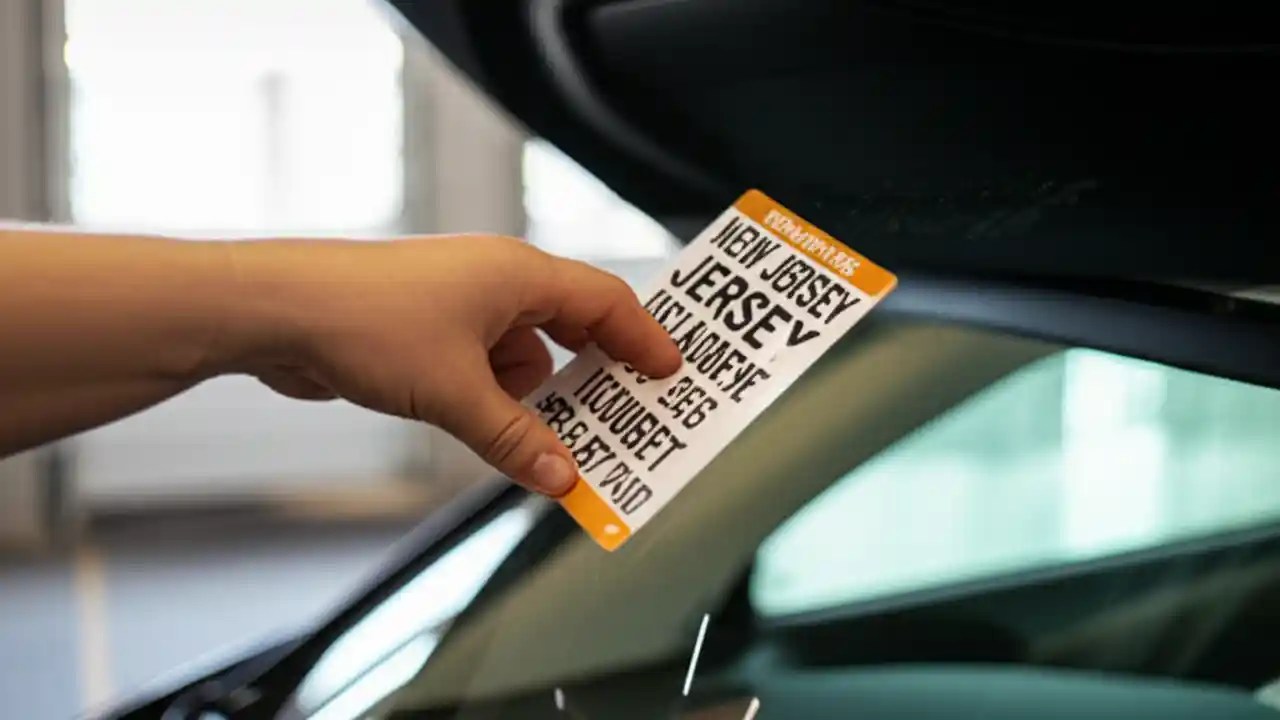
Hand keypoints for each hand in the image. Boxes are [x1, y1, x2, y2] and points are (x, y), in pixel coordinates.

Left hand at [215, 235, 681, 495]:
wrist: (275, 311)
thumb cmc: (368, 324)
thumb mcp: (455, 392)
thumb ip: (515, 438)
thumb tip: (563, 479)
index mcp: (518, 275)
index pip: (605, 302)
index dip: (643, 339)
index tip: (670, 375)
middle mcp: (495, 283)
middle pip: (570, 328)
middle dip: (593, 378)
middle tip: (622, 422)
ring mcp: (459, 306)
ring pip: (524, 356)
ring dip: (536, 400)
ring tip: (551, 447)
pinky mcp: (427, 333)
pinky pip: (484, 370)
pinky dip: (496, 401)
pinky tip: (494, 434)